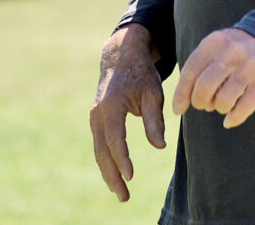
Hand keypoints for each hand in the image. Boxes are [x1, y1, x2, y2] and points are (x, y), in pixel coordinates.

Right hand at [89, 24, 166, 202]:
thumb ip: (154, 119)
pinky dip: (106, 161)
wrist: (120, 57)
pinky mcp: (97, 121)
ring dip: (108, 172)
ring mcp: (94, 117)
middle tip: (124, 196)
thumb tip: (159, 146)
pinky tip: (114, 176)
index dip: (122, 158)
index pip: (115, 137)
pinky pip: (100, 145)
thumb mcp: (152, 92)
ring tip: (120, 192)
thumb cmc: (140, 74)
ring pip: (99, 150)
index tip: (130, 176)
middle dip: (112, 175)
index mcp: (111, 105)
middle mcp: (97, 113)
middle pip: (102, 150)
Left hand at [172, 28, 254, 129]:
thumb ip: (199, 67)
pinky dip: (234, 119)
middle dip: (199, 102)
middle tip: (204, 105)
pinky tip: (229, 120)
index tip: (178, 110)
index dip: (181, 94)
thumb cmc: (235, 51)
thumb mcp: (216, 47)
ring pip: (224, 99)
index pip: (190, 71)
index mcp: (215, 41)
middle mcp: (232, 51)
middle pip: (205, 86)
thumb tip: (182, 101)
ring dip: (218, 108)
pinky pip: (244, 107)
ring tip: (221, 106)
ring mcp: (251, 65)